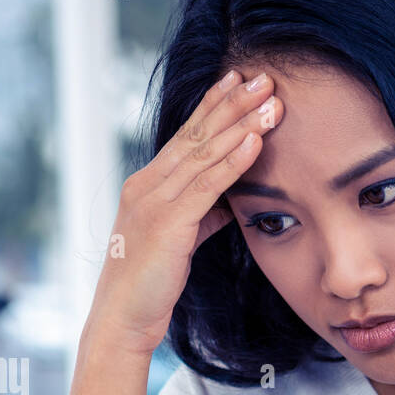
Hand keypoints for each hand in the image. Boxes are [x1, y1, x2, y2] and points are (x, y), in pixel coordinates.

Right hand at [87, 68, 282, 354]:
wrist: (123, 318)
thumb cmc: (150, 285)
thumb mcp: (179, 242)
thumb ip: (200, 216)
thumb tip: (227, 203)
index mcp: (149, 185)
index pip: (187, 137)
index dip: (214, 106)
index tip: (239, 81)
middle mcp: (148, 184)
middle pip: (197, 135)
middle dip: (232, 103)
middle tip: (264, 75)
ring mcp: (155, 201)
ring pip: (204, 153)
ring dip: (241, 124)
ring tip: (271, 100)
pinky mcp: (167, 224)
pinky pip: (207, 185)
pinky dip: (234, 161)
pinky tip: (256, 141)